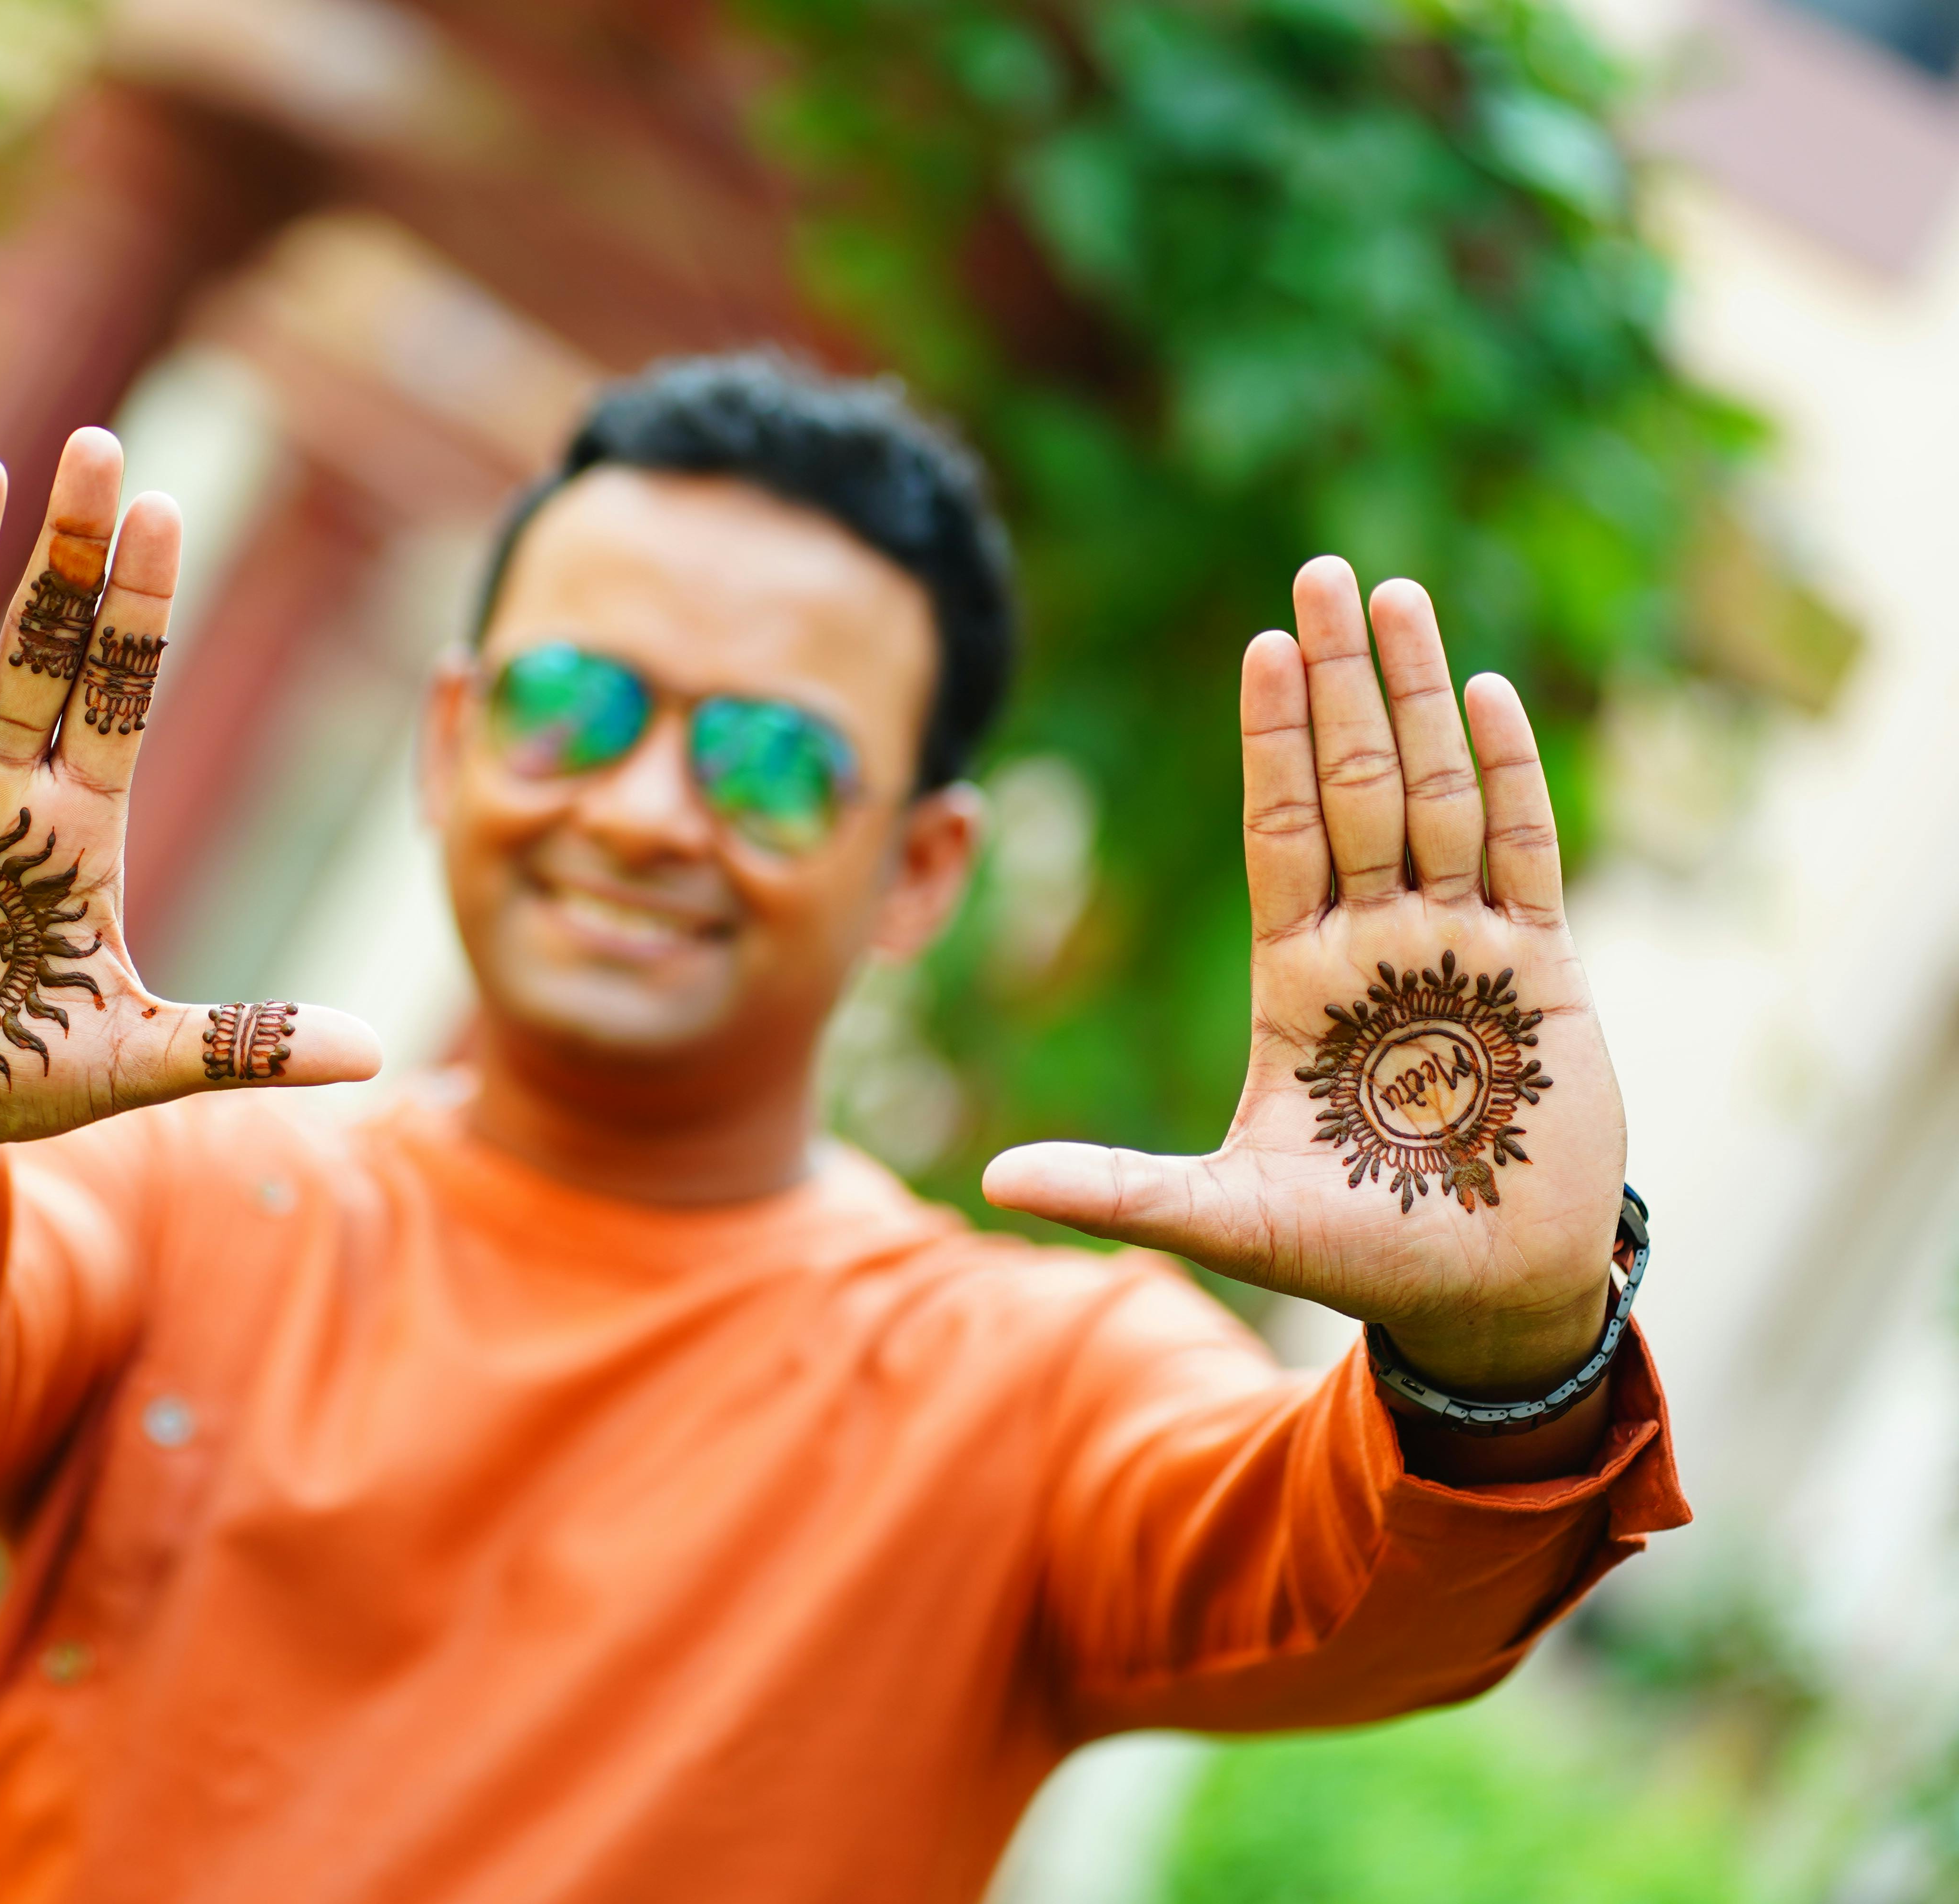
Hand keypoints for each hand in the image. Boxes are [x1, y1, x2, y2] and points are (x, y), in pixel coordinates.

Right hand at [0, 432, 380, 1155]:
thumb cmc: (17, 1076)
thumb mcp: (137, 1062)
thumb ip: (246, 1044)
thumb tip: (374, 1055)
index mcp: (78, 830)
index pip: (120, 693)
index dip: (139, 606)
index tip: (165, 509)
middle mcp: (0, 794)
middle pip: (43, 649)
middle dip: (69, 555)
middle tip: (100, 446)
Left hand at [981, 556, 1625, 1399]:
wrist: (1483, 1294)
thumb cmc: (1358, 1255)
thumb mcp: (1222, 1215)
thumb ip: (1115, 1187)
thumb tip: (991, 1179)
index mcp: (1299, 978)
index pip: (1281, 828)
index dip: (1272, 739)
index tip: (1259, 646)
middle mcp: (1377, 941)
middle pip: (1355, 784)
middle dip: (1339, 680)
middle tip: (1321, 571)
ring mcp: (1461, 947)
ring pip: (1436, 793)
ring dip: (1417, 695)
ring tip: (1396, 596)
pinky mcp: (1544, 973)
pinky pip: (1523, 849)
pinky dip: (1505, 771)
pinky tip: (1482, 692)